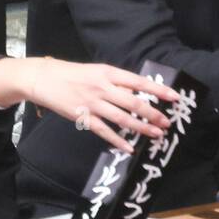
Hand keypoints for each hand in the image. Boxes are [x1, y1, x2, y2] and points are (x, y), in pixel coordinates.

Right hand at [0, 57, 177, 153]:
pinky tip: (129, 147)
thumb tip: (140, 92)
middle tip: (167, 123)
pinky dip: (118, 140)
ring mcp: (92, 103)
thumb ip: (116, 81)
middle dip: (153, 114)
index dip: (158, 90)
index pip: (139, 82)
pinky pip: (104, 131)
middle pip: (134, 102)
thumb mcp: (96, 71)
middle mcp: (102, 87)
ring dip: (141, 128)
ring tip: (156, 135)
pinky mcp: (82, 117)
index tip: (174, 97)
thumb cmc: (72, 74)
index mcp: (108, 72)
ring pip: (122, 118)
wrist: (44, 78)